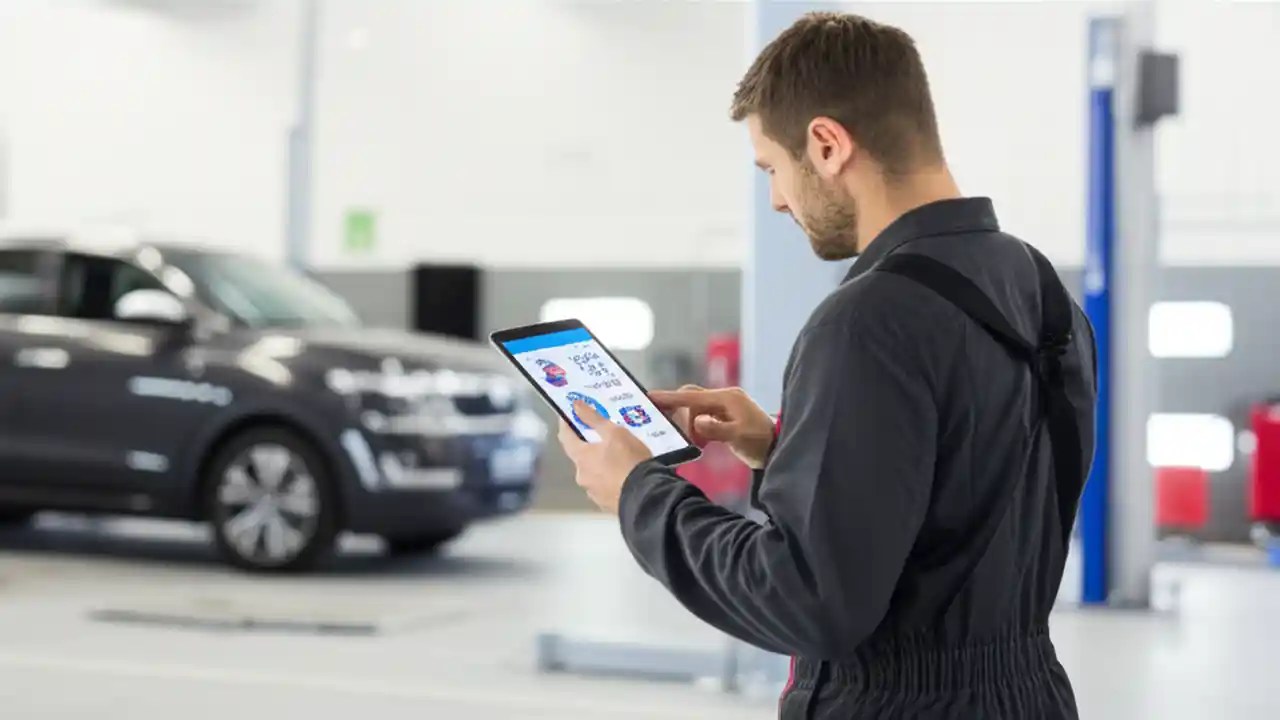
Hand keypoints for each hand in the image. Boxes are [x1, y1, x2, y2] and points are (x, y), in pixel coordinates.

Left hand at [558, 400, 653, 513]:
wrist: (646, 496)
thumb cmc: (629, 461)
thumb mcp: (615, 433)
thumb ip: (594, 419)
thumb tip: (576, 406)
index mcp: (581, 457)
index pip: (565, 437)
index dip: (566, 424)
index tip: (569, 416)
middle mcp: (582, 477)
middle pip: (581, 457)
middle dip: (590, 448)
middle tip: (605, 439)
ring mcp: (594, 493)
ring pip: (594, 474)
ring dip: (602, 466)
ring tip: (621, 460)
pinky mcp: (607, 505)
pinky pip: (606, 488)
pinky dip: (612, 481)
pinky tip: (626, 477)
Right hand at [650, 385, 774, 468]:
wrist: (778, 447)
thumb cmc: (760, 441)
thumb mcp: (739, 437)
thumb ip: (716, 429)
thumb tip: (696, 422)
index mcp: (726, 398)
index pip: (692, 397)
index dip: (670, 398)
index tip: (650, 397)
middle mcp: (724, 399)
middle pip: (692, 399)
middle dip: (680, 413)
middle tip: (669, 428)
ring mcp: (725, 407)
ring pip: (696, 410)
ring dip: (690, 426)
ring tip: (693, 443)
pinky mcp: (726, 417)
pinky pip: (704, 419)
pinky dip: (698, 430)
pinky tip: (700, 443)